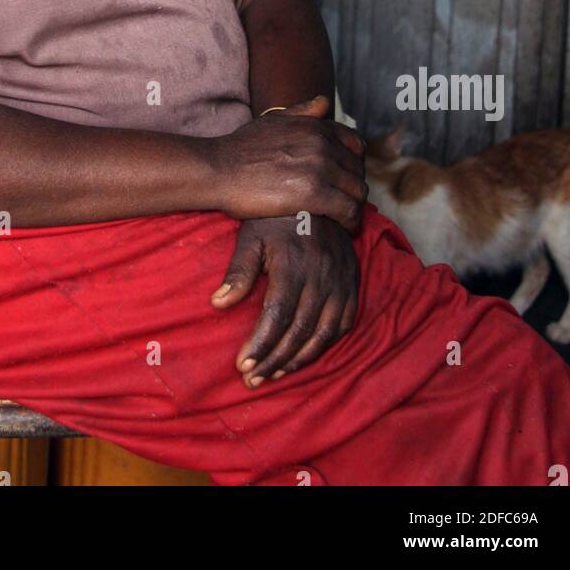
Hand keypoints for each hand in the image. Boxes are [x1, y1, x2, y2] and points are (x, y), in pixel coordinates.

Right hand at [210, 94, 366, 231]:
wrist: (218, 169)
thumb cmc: (241, 148)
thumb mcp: (272, 121)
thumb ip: (302, 112)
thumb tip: (324, 102)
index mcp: (315, 126)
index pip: (356, 145)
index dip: (354, 164)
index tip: (344, 179)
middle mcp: (321, 143)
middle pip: (358, 171)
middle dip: (353, 188)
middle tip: (342, 202)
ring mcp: (319, 167)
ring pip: (357, 192)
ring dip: (354, 206)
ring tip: (343, 217)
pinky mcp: (313, 194)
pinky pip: (348, 210)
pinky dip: (350, 221)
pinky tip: (341, 227)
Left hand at [211, 213, 358, 386]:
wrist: (315, 191)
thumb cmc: (274, 217)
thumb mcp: (250, 236)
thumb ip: (238, 271)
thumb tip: (218, 303)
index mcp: (293, 264)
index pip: (277, 316)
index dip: (260, 345)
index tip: (242, 366)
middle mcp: (320, 275)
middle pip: (299, 331)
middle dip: (275, 360)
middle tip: (253, 378)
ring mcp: (340, 280)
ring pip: (322, 333)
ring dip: (299, 360)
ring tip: (275, 373)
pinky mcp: (351, 281)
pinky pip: (343, 323)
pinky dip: (325, 344)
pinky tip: (304, 355)